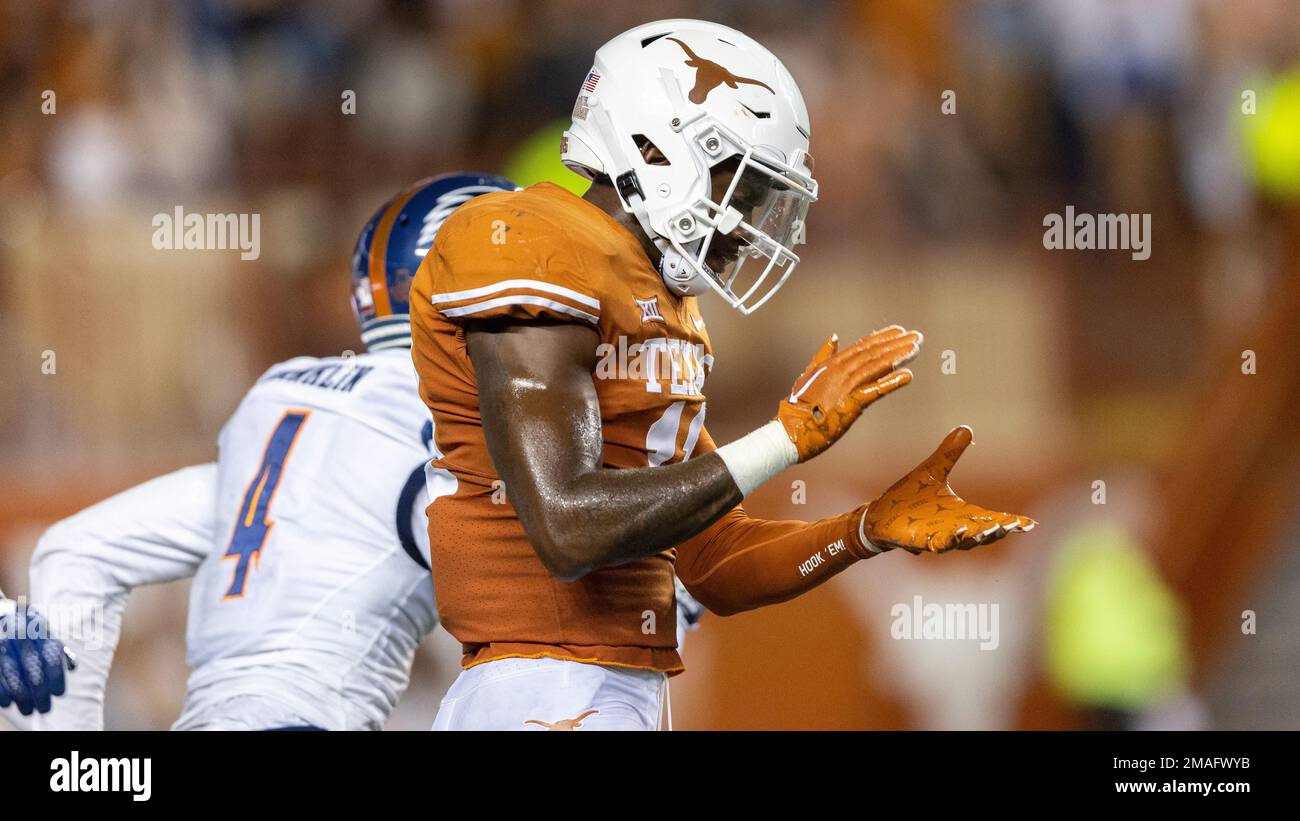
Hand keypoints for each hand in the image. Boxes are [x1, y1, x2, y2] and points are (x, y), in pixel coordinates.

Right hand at [0, 600, 74, 715]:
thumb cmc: (32, 632)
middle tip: (45, 709)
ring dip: (21, 696)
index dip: (56, 676)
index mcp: (39, 628)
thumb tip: (72, 668)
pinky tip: (8, 703)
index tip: (59, 694)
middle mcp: (19, 633)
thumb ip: (58, 650)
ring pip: (12, 673)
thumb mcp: (46, 635)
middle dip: (39, 691)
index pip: (51, 654)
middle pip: (32, 666)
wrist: (5, 619)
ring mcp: (2, 644)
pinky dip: (1, 691)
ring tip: (28, 710)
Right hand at [777, 326, 921, 461]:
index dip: (881, 338)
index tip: (899, 330)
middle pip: (873, 353)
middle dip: (896, 343)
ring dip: (898, 356)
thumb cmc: (798, 408)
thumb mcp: (809, 377)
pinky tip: (907, 375)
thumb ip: (822, 357)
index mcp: (831, 366)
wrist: (789, 432)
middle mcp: (839, 372)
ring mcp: (844, 388)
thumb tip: (833, 338)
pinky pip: (874, 391)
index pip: (861, 347)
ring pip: (876, 366)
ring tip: (916, 348)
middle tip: (917, 336)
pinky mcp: (850, 406)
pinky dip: (891, 381)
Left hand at [861, 426, 1036, 553]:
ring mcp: (936, 536)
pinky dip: (947, 541)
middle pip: (982, 534)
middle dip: (997, 531)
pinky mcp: (918, 541)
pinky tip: (956, 534)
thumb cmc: (908, 496)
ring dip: (975, 537)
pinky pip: (936, 544)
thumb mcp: (933, 470)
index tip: (1028, 523)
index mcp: (961, 514)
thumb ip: (950, 453)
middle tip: (1014, 526)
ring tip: (991, 530)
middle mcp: (953, 528)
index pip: (991, 520)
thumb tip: (966, 428)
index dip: (1010, 523)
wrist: (878, 514)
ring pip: (962, 542)